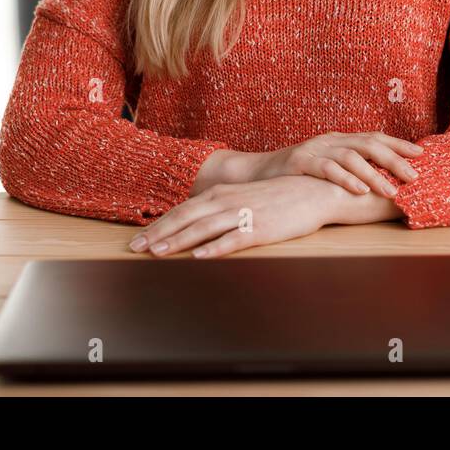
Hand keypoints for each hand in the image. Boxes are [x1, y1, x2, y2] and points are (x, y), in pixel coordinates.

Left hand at [128, 175, 344, 258]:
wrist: (314, 191)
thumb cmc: (278, 196)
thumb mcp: (243, 197)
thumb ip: (220, 207)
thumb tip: (197, 222)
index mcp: (221, 194)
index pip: (181, 210)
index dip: (158, 225)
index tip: (137, 239)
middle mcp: (227, 201)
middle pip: (185, 219)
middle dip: (158, 234)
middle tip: (134, 249)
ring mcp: (244, 214)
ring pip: (203, 229)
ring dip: (178, 241)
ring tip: (157, 254)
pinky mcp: (261, 229)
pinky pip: (233, 239)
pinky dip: (215, 248)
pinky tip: (199, 257)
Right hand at [237, 131, 422, 197]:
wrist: (257, 173)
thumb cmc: (298, 175)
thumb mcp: (327, 167)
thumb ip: (349, 168)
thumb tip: (383, 179)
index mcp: (339, 139)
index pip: (374, 137)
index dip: (398, 144)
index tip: (422, 153)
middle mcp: (330, 140)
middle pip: (367, 144)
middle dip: (394, 159)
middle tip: (414, 176)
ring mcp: (314, 149)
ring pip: (350, 157)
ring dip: (373, 174)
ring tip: (391, 190)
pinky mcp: (300, 162)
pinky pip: (327, 169)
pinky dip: (345, 179)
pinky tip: (360, 190)